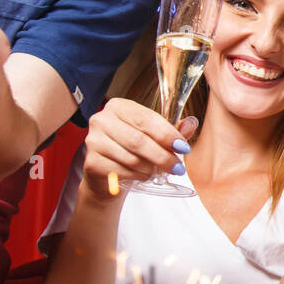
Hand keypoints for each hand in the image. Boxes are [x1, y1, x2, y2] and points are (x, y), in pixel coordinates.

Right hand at [81, 98, 196, 199]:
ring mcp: (93, 141)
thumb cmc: (132, 149)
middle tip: (178, 168)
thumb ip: (172, 129)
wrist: (107, 174)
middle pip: (139, 140)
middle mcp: (102, 120)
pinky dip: (138, 176)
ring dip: (151, 169)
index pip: (146, 119)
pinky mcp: (91, 162)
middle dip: (163, 156)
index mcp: (119, 107)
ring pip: (131, 159)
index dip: (167, 134)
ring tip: (160, 172)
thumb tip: (192, 123)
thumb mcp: (153, 135)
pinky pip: (122, 172)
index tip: (183, 147)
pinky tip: (143, 176)